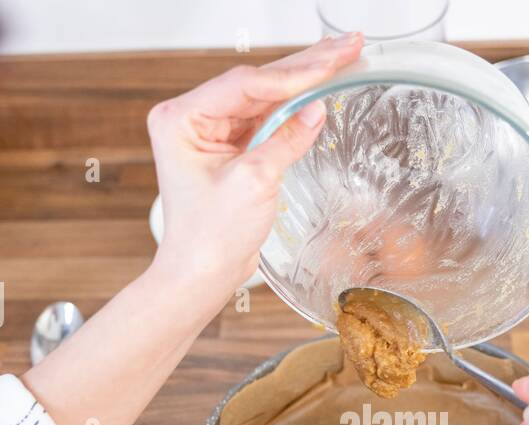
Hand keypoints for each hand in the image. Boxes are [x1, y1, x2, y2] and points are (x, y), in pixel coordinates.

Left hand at [145, 33, 362, 299]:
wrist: (201, 275)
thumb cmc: (209, 238)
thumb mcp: (254, 183)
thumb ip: (286, 139)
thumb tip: (317, 108)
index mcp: (181, 118)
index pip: (246, 84)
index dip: (293, 75)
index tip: (332, 62)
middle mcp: (192, 118)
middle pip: (257, 82)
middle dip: (304, 66)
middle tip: (346, 45)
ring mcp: (211, 131)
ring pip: (265, 95)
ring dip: (304, 80)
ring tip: (342, 58)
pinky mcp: (229, 146)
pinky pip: (266, 117)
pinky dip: (294, 106)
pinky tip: (320, 88)